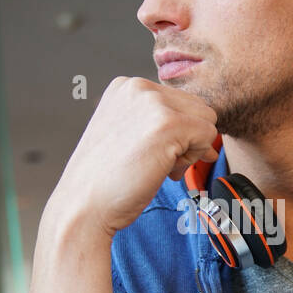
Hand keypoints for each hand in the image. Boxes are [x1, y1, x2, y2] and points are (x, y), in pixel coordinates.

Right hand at [48, 76, 219, 238]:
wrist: (84, 206)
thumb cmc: (104, 181)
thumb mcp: (127, 135)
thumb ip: (159, 123)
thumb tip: (207, 134)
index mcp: (126, 86)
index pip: (178, 101)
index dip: (176, 132)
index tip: (152, 154)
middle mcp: (139, 87)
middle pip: (196, 107)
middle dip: (187, 139)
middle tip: (158, 164)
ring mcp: (153, 103)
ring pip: (206, 120)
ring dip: (191, 148)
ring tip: (160, 166)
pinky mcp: (169, 123)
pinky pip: (208, 136)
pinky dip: (196, 157)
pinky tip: (167, 170)